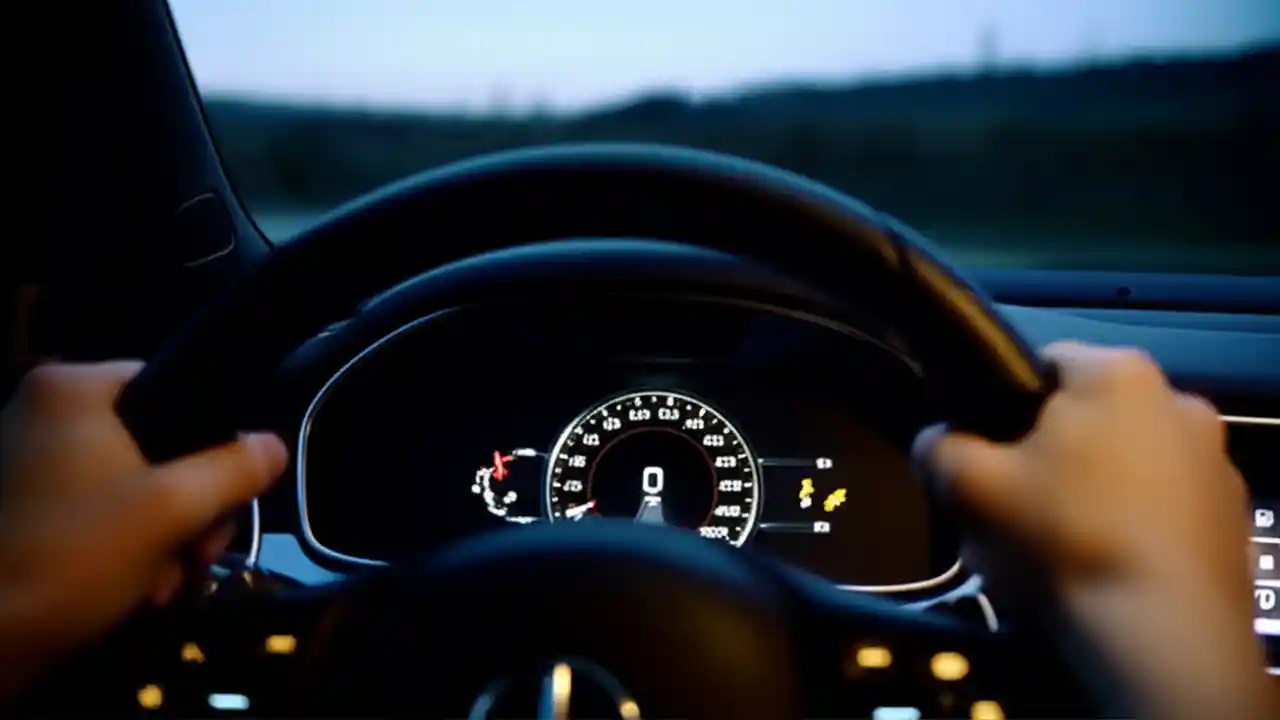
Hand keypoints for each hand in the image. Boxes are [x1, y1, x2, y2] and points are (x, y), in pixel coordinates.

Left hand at [0, 362, 287, 696]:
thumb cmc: (73, 556)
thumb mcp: (173, 510)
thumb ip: (233, 470)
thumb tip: (274, 445)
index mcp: (71, 390)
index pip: (171, 385)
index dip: (211, 440)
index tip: (226, 497)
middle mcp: (42, 412)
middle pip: (156, 442)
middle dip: (189, 506)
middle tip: (200, 554)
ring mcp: (26, 460)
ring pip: (132, 483)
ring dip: (165, 535)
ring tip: (167, 581)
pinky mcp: (22, 507)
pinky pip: (97, 509)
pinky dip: (126, 545)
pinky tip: (140, 585)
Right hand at [915, 341, 1275, 719]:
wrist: (1160, 636)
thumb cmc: (1063, 539)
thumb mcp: (971, 489)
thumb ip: (940, 449)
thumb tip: (933, 441)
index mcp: (1117, 372)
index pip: (1041, 363)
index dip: (1001, 406)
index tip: (986, 452)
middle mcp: (1179, 400)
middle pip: (1086, 417)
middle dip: (1051, 451)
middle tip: (1016, 501)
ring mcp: (1213, 461)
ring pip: (1126, 462)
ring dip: (1095, 488)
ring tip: (1060, 541)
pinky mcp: (1227, 516)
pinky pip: (1163, 505)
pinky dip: (1133, 524)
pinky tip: (1105, 563)